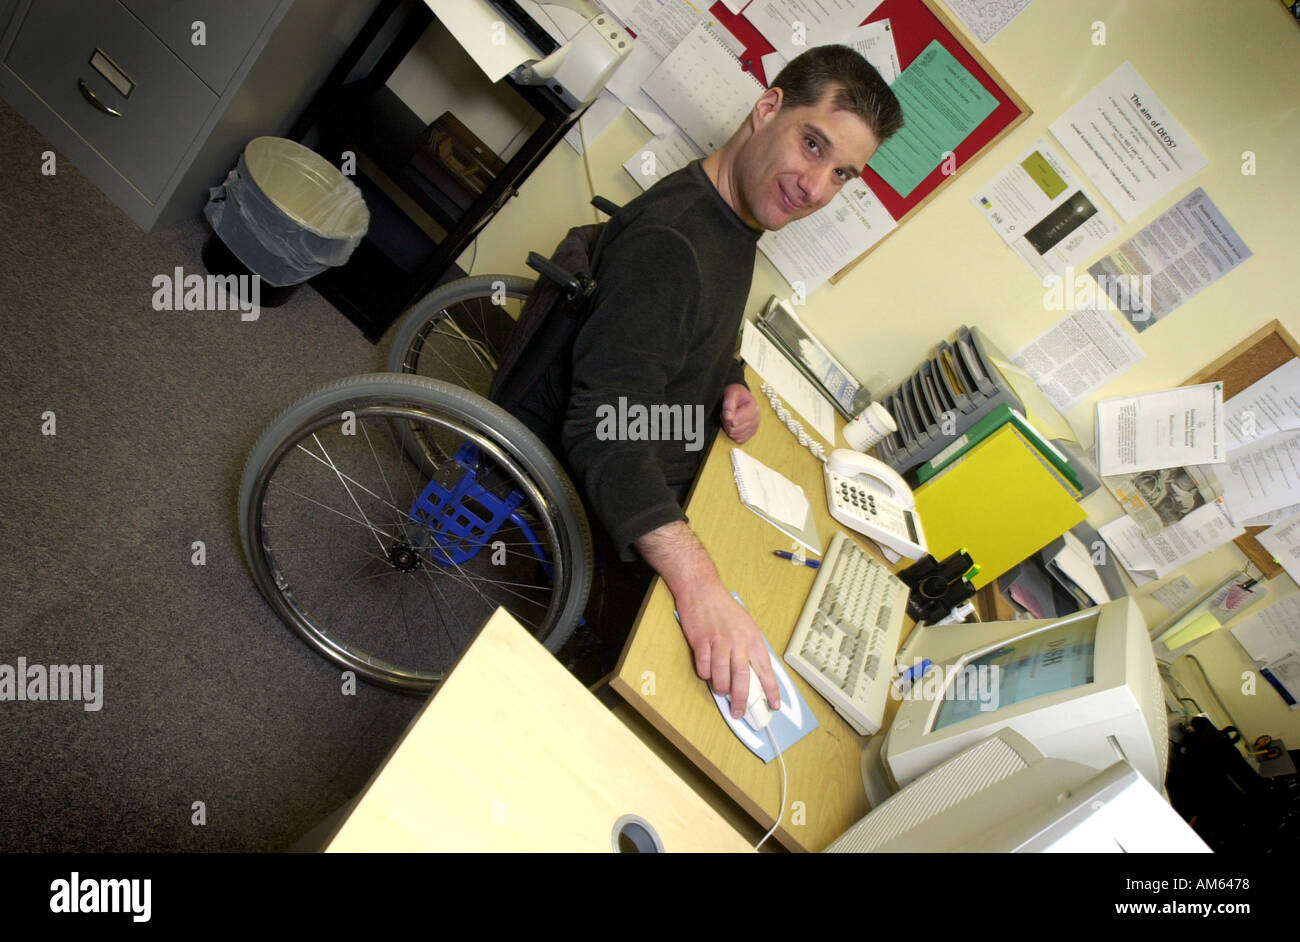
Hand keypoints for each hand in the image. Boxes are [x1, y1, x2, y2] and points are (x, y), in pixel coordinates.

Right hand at [676, 581, 779, 717]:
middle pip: (743, 677)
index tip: (774, 705)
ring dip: (721, 688)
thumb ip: (750, 648)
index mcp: (753, 638)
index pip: (766, 669)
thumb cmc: (725, 609)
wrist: (703, 590)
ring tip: (722, 691)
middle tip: (740, 712)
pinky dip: (705, 673)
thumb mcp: (746, 625)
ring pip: (722, 675)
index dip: (771, 690)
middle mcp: (738, 641)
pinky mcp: (701, 641)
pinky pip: (704, 666)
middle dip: (742, 699)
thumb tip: (754, 673)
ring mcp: (719, 641)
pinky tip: (707, 671)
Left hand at [721, 384, 759, 443]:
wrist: (740, 397)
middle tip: (727, 414)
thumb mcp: (731, 393)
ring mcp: (754, 427)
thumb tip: (728, 416)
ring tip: (731, 418)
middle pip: (734, 430)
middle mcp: (756, 419)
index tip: (726, 411)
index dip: (726, 417)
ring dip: (729, 428)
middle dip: (727, 423)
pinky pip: (739, 440)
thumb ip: (729, 403)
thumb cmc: (736, 394)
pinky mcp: (751, 434)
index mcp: (753, 408)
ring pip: (736, 436)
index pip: (735, 421)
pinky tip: (734, 425)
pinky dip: (734, 434)